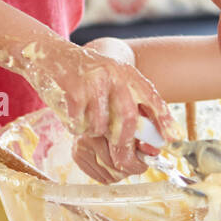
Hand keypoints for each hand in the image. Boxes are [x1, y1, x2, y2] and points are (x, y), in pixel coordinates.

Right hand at [19, 38, 179, 182]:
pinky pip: (79, 126)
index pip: (152, 98)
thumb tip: (149, 147)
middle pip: (127, 119)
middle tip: (126, 165)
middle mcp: (114, 75)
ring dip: (95, 135)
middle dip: (126, 149)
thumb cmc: (86, 78)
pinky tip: (72, 115)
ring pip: (101, 127)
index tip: (171, 139)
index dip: (163, 121)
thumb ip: (130, 109)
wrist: (48, 54)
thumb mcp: (112, 84)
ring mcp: (92, 82)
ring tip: (89, 125)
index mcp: (128, 74)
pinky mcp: (72, 91)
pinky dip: (76, 129)